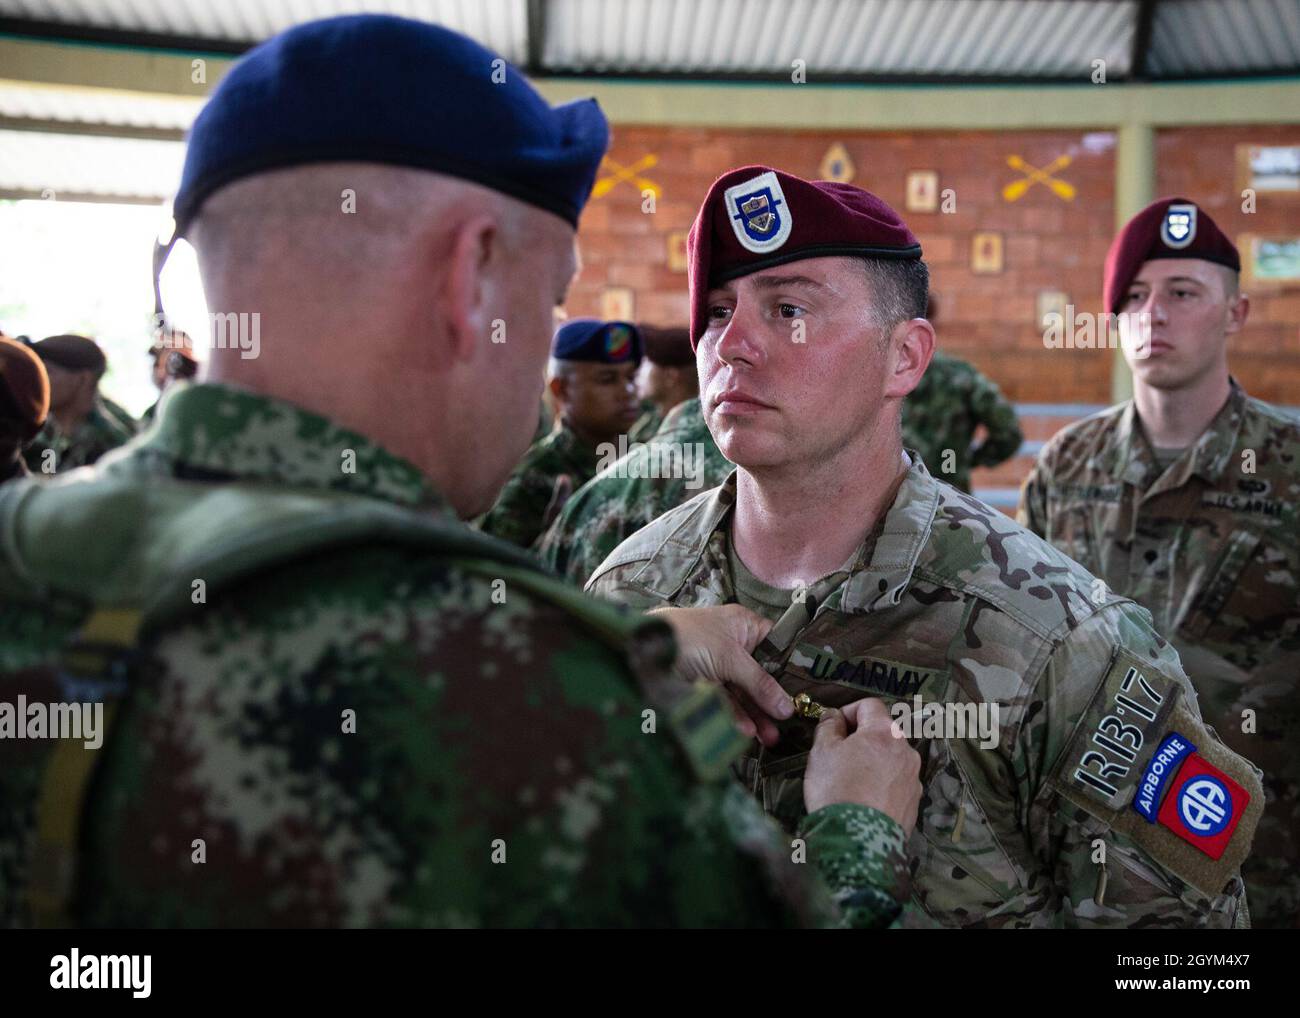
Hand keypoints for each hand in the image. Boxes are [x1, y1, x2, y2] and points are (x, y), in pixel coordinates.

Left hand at [651, 604, 791, 746]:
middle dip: (772, 701)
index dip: (788, 670)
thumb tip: (787, 707)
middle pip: (761, 676)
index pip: (775, 648)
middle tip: (784, 724)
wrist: (641, 650)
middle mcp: (733, 645)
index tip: (802, 694)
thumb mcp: (730, 657)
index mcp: (743, 627)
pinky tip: (745, 732)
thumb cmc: (688, 638)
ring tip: (768, 738)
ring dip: (756, 715)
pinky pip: (726, 703)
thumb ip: (760, 683)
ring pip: (744, 693)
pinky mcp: (703, 686)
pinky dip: (735, 718)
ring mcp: (718, 667)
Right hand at [803, 698, 921, 835]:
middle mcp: (906, 751)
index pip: (869, 705)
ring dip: (872, 763)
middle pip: (882, 734)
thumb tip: (834, 717)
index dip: (848, 711)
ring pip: (890, 760)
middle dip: (861, 740)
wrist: (858, 842)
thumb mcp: (821, 752)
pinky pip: (895, 785)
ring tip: (850, 783)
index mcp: (884, 732)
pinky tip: (863, 800)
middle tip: (837, 756)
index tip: (834, 727)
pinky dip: (881, 786)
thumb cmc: (837, 790)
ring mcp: (913, 779)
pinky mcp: (913, 804)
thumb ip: (828, 727)